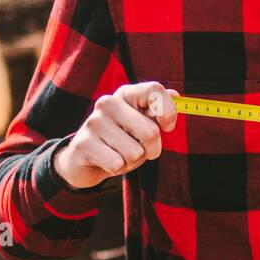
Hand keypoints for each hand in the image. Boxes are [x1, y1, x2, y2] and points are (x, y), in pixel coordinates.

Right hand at [53, 82, 178, 188]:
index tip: (167, 127)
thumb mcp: (144, 126)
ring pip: (135, 152)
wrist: (84, 161)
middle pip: (151, 131)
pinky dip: (117, 169)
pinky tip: (106, 161)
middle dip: (152, 149)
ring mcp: (94, 122)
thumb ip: (159, 112)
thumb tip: (176, 96)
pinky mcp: (84, 143)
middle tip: (139, 149)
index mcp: (126, 94)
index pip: (154, 90)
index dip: (168, 112)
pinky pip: (117, 164)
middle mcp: (108, 102)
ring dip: (132, 160)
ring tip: (119, 154)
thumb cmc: (121, 141)